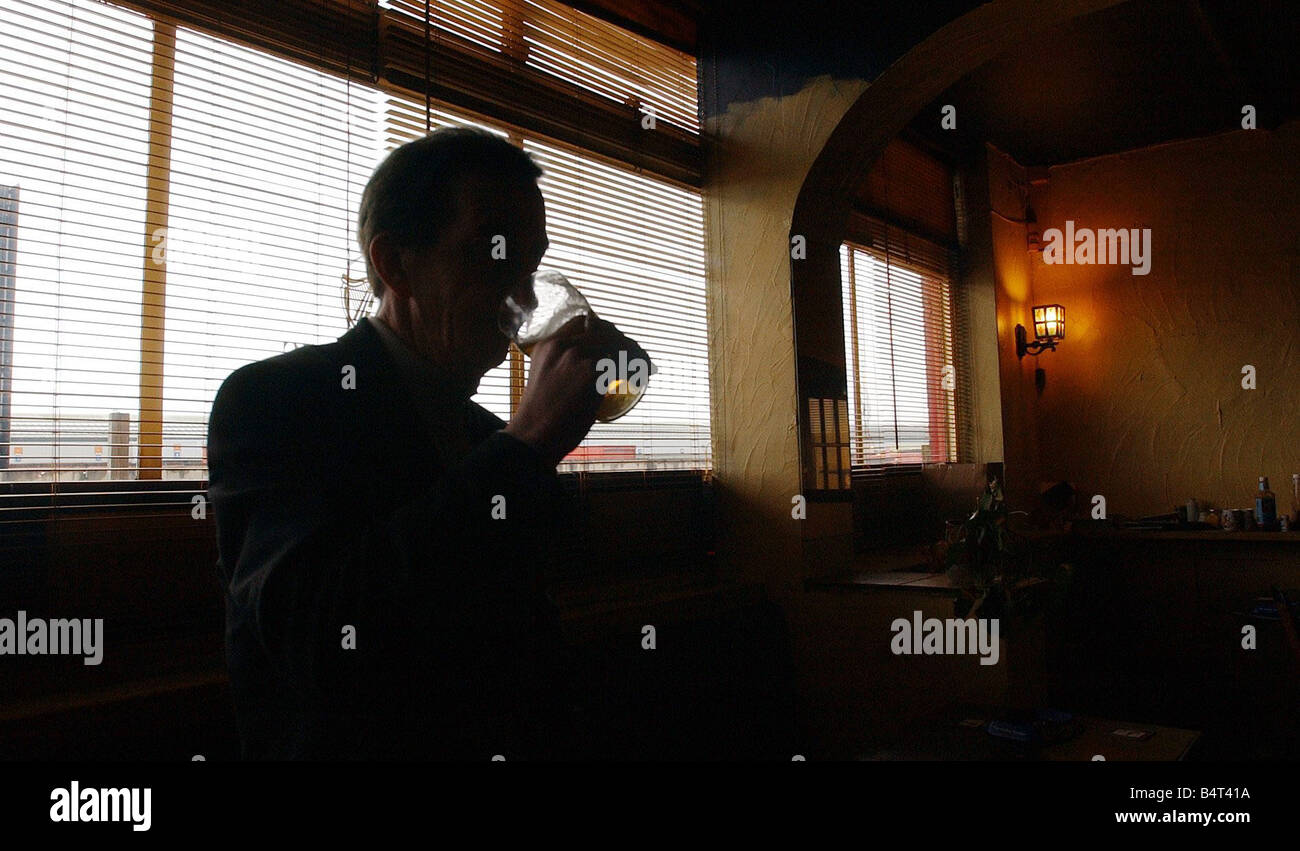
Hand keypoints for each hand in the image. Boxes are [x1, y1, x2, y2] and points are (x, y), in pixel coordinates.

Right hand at [503, 315, 642, 467]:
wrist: (533, 437)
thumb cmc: (539, 417)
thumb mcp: (546, 378)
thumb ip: (564, 364)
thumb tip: (593, 364)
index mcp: (548, 345)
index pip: (582, 322)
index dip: (603, 330)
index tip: (615, 343)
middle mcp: (562, 345)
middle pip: (604, 331)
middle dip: (622, 342)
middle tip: (636, 357)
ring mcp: (577, 356)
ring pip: (616, 345)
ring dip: (633, 356)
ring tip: (642, 369)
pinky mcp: (592, 372)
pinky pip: (622, 365)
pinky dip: (635, 371)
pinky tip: (639, 380)